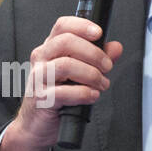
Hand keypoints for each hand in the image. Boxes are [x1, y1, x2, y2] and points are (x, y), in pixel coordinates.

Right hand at [0, 17, 123, 150]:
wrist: (36, 125)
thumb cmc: (57, 97)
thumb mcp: (80, 75)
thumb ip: (97, 59)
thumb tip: (116, 47)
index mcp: (50, 49)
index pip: (62, 26)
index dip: (82, 25)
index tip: (99, 33)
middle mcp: (41, 59)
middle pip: (66, 42)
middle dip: (93, 54)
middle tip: (107, 67)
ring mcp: (38, 78)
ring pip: (66, 65)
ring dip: (91, 74)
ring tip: (102, 84)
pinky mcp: (40, 98)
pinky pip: (63, 92)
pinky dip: (83, 93)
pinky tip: (92, 96)